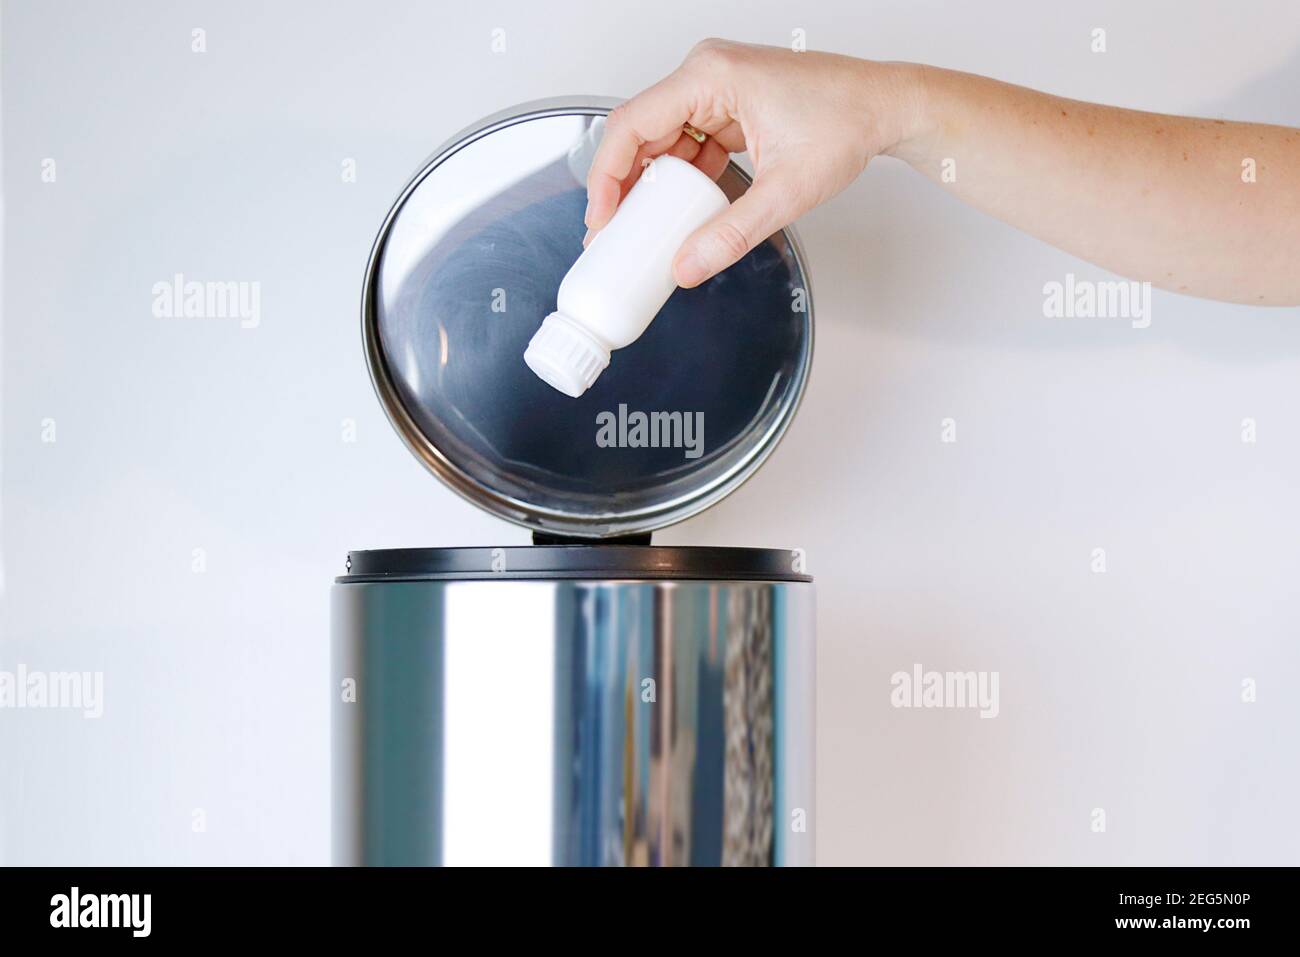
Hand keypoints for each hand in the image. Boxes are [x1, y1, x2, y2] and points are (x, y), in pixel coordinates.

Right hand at [583, 39, 923, 286]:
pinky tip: (675, 211)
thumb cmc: (848, 123)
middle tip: (612, 234)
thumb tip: (688, 265)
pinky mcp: (728, 104)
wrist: (885, 107)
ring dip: (650, 185)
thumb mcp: (786, 191)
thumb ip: (732, 233)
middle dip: (622, 187)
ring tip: (640, 230)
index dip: (606, 177)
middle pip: (639, 132)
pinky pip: (687, 141)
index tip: (601, 219)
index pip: (631, 125)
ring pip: (660, 139)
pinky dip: (678, 178)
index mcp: (711, 76)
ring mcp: (716, 87)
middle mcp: (706, 73)